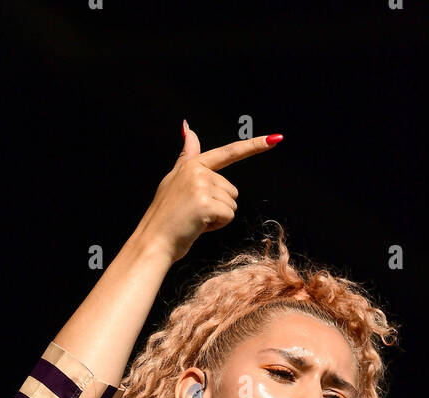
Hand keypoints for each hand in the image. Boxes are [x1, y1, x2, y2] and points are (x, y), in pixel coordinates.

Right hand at [138, 119, 282, 262]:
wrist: (153, 241)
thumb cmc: (165, 217)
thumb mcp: (174, 180)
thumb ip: (187, 155)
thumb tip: (187, 126)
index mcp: (192, 164)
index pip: (228, 152)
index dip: (253, 146)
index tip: (276, 139)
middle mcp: (197, 171)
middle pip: (232, 190)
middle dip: (218, 207)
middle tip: (194, 214)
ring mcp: (201, 186)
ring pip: (232, 204)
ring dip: (217, 218)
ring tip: (194, 220)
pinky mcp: (206, 203)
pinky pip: (228, 216)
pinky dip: (216, 226)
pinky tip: (198, 226)